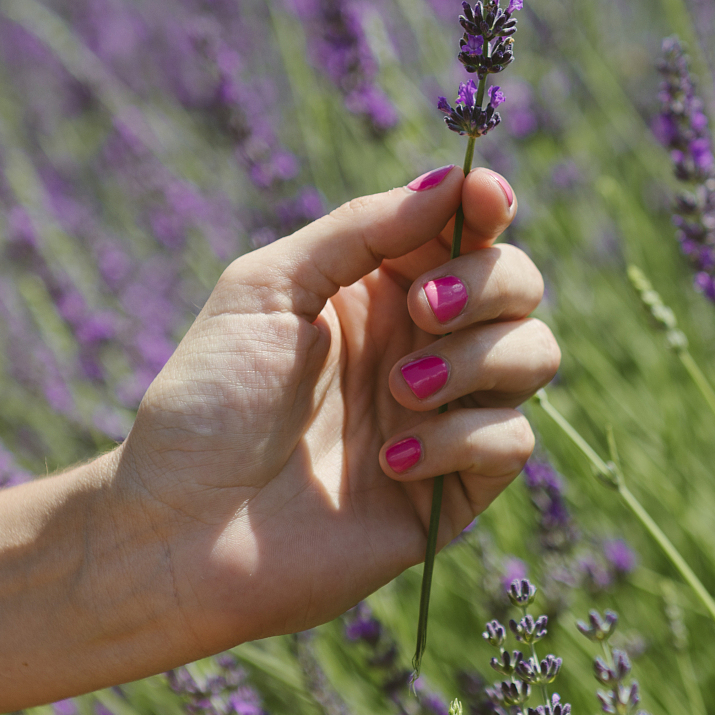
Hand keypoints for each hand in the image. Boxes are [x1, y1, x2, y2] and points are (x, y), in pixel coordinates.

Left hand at [116, 165, 557, 654]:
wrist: (180, 531)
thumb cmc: (206, 405)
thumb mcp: (266, 288)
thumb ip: (360, 230)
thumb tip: (454, 182)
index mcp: (376, 292)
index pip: (465, 233)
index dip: (485, 207)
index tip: (484, 201)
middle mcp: (421, 349)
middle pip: (518, 286)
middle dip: (483, 285)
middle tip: (419, 312)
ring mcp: (442, 421)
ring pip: (534, 355)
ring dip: (477, 360)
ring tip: (399, 393)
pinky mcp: (453, 494)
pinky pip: (511, 441)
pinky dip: (458, 440)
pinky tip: (388, 463)